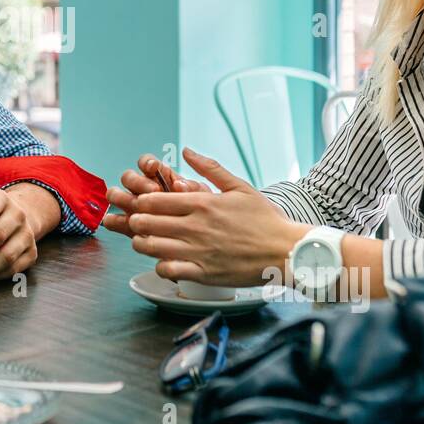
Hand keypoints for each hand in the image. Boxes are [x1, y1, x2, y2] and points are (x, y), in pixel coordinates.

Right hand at [103, 153, 209, 232]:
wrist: (202, 242)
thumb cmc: (203, 218)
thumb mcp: (205, 202)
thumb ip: (195, 190)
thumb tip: (180, 184)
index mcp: (161, 178)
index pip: (147, 164)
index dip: (147, 163)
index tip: (154, 167)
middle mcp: (144, 191)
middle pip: (129, 178)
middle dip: (137, 182)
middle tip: (152, 191)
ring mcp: (135, 208)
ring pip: (117, 195)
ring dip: (122, 197)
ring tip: (135, 206)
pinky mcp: (129, 226)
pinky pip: (115, 220)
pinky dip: (113, 220)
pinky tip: (115, 220)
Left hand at [110, 147, 308, 286]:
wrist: (286, 251)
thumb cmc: (265, 219)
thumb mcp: (239, 186)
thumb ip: (210, 168)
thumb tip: (187, 151)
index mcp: (203, 204)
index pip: (156, 200)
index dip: (142, 202)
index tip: (140, 203)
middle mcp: (197, 227)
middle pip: (148, 223)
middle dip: (137, 221)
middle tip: (136, 222)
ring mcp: (199, 251)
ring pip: (153, 247)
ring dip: (143, 243)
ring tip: (144, 241)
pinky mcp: (204, 273)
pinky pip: (169, 270)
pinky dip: (160, 266)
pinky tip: (164, 262)